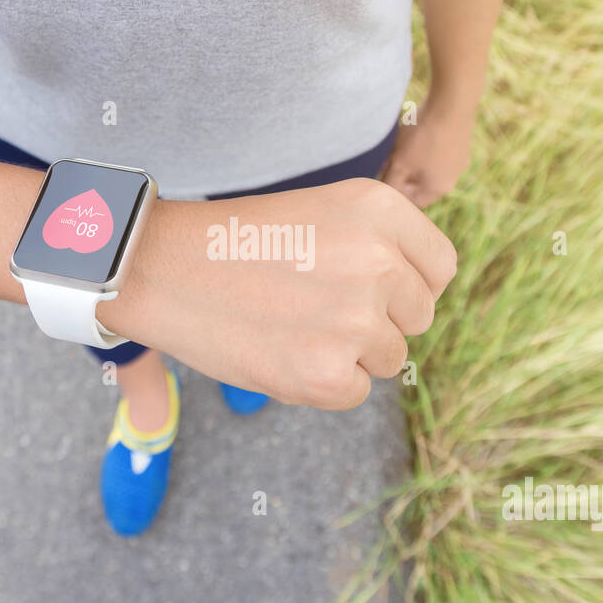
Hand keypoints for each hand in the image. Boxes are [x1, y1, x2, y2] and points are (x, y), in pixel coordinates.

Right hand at [97, 178, 456, 409]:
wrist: (161, 269)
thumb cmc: (239, 241)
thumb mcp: (326, 212)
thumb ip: (383, 246)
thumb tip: (421, 302)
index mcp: (381, 211)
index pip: (440, 268)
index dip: (407, 283)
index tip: (370, 286)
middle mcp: (380, 263)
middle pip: (417, 317)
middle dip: (377, 319)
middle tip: (312, 303)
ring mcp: (356, 321)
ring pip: (387, 358)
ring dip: (347, 352)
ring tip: (290, 323)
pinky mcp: (327, 373)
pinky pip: (354, 392)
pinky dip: (320, 384)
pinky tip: (279, 350)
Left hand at [381, 100, 474, 206]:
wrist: (453, 102)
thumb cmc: (424, 136)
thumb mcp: (399, 162)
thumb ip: (390, 182)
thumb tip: (381, 193)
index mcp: (439, 188)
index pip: (414, 201)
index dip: (396, 194)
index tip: (382, 180)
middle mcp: (454, 177)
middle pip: (422, 183)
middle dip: (403, 174)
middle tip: (386, 162)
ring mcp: (460, 158)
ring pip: (430, 165)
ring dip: (413, 160)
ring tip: (398, 146)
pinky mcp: (462, 140)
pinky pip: (439, 150)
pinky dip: (426, 146)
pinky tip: (415, 132)